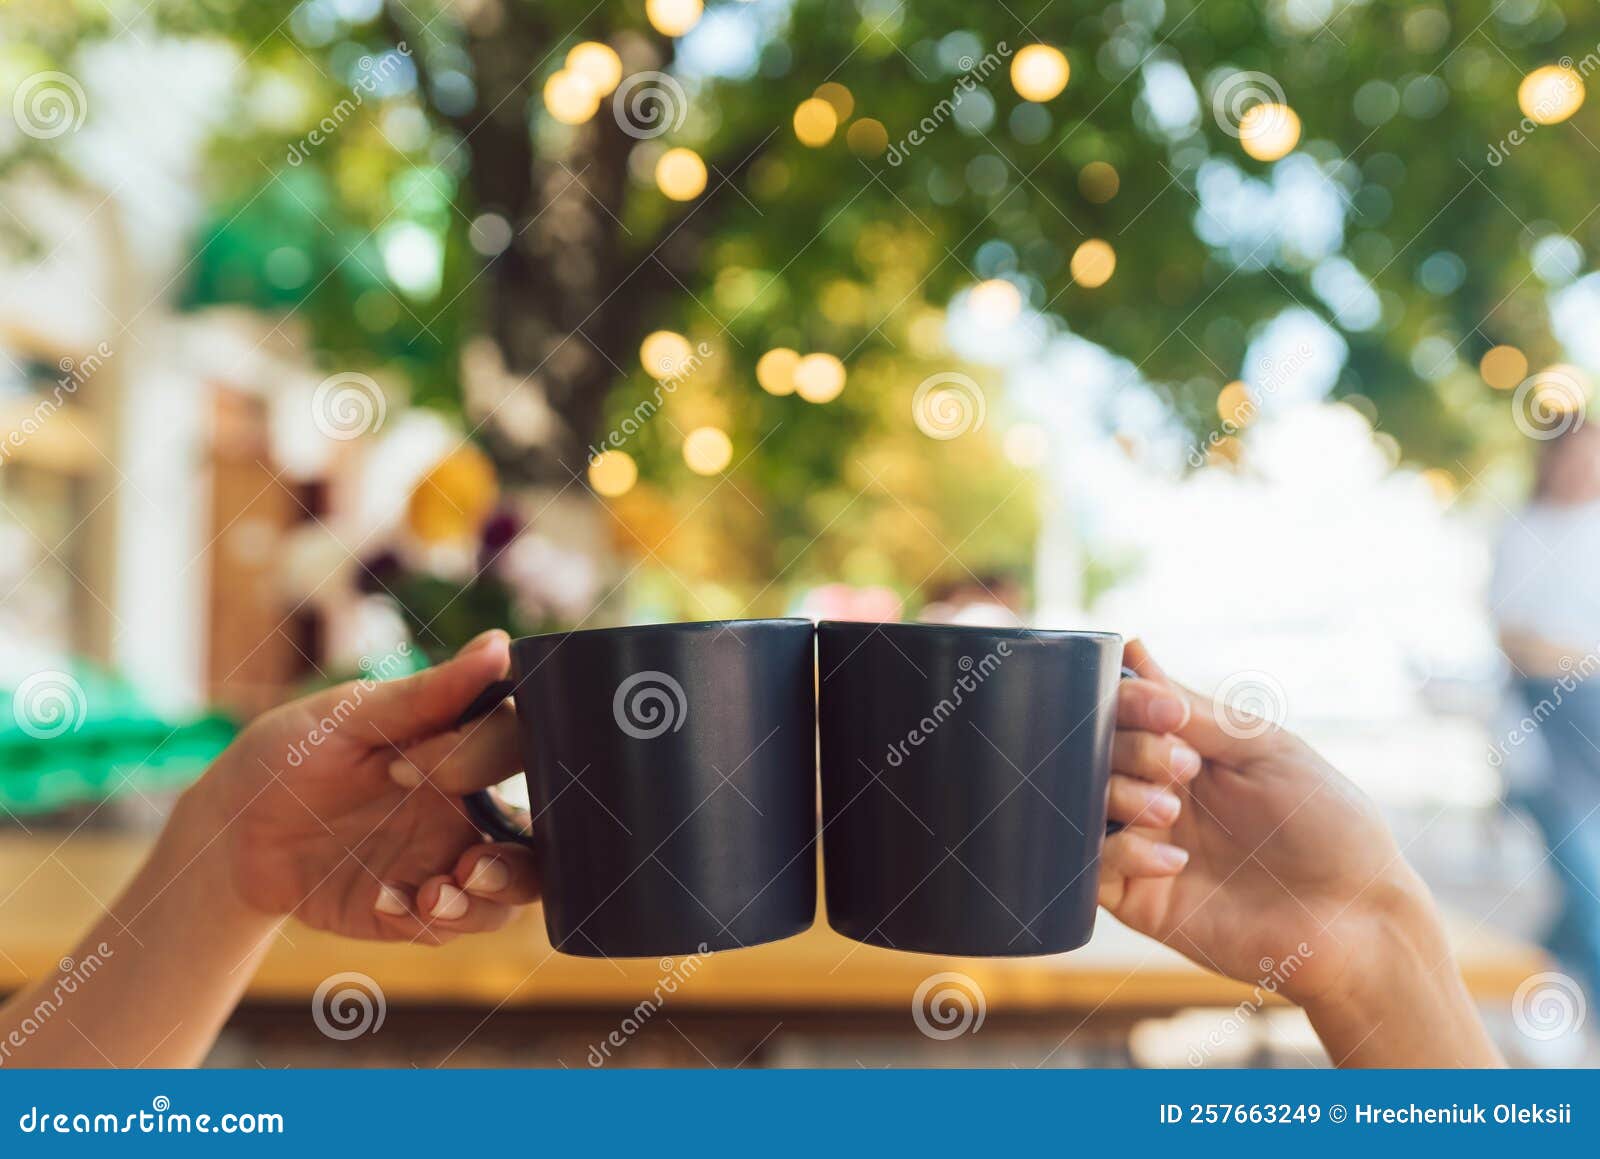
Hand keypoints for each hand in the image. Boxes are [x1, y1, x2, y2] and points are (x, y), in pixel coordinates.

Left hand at [184, 630, 538, 943]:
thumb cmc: (292, 754)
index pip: (521, 748)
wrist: (231, 832)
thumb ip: (429, 694)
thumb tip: (500, 644)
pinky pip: (450, 926)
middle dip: (520, 863)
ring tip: (432, 898)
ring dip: (485, 902)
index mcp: (464, 749)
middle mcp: (470, 806)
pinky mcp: (416, 909)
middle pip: (544, 838)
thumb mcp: (349, 716)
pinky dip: (428, 921)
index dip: (481, 759)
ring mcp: (447, 860)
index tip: (404, 767)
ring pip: (511, 893)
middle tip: (468, 867)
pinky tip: (381, 901)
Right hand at [1099, 641, 1500, 1065]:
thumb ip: (1195, 712)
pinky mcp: (1138, 899)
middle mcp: (1156, 793)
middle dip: (1129, 749)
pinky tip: (1175, 861)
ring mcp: (1144, 845)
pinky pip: (1092, 868)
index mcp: (1185, 751)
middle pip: (1095, 752)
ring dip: (1119, 796)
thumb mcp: (1265, 749)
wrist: (1357, 918)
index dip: (1130, 703)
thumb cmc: (1327, 825)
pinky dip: (1122, 854)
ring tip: (1170, 810)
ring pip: (1082, 805)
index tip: (1166, 712)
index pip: (1123, 713)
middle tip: (1182, 766)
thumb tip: (1133, 653)